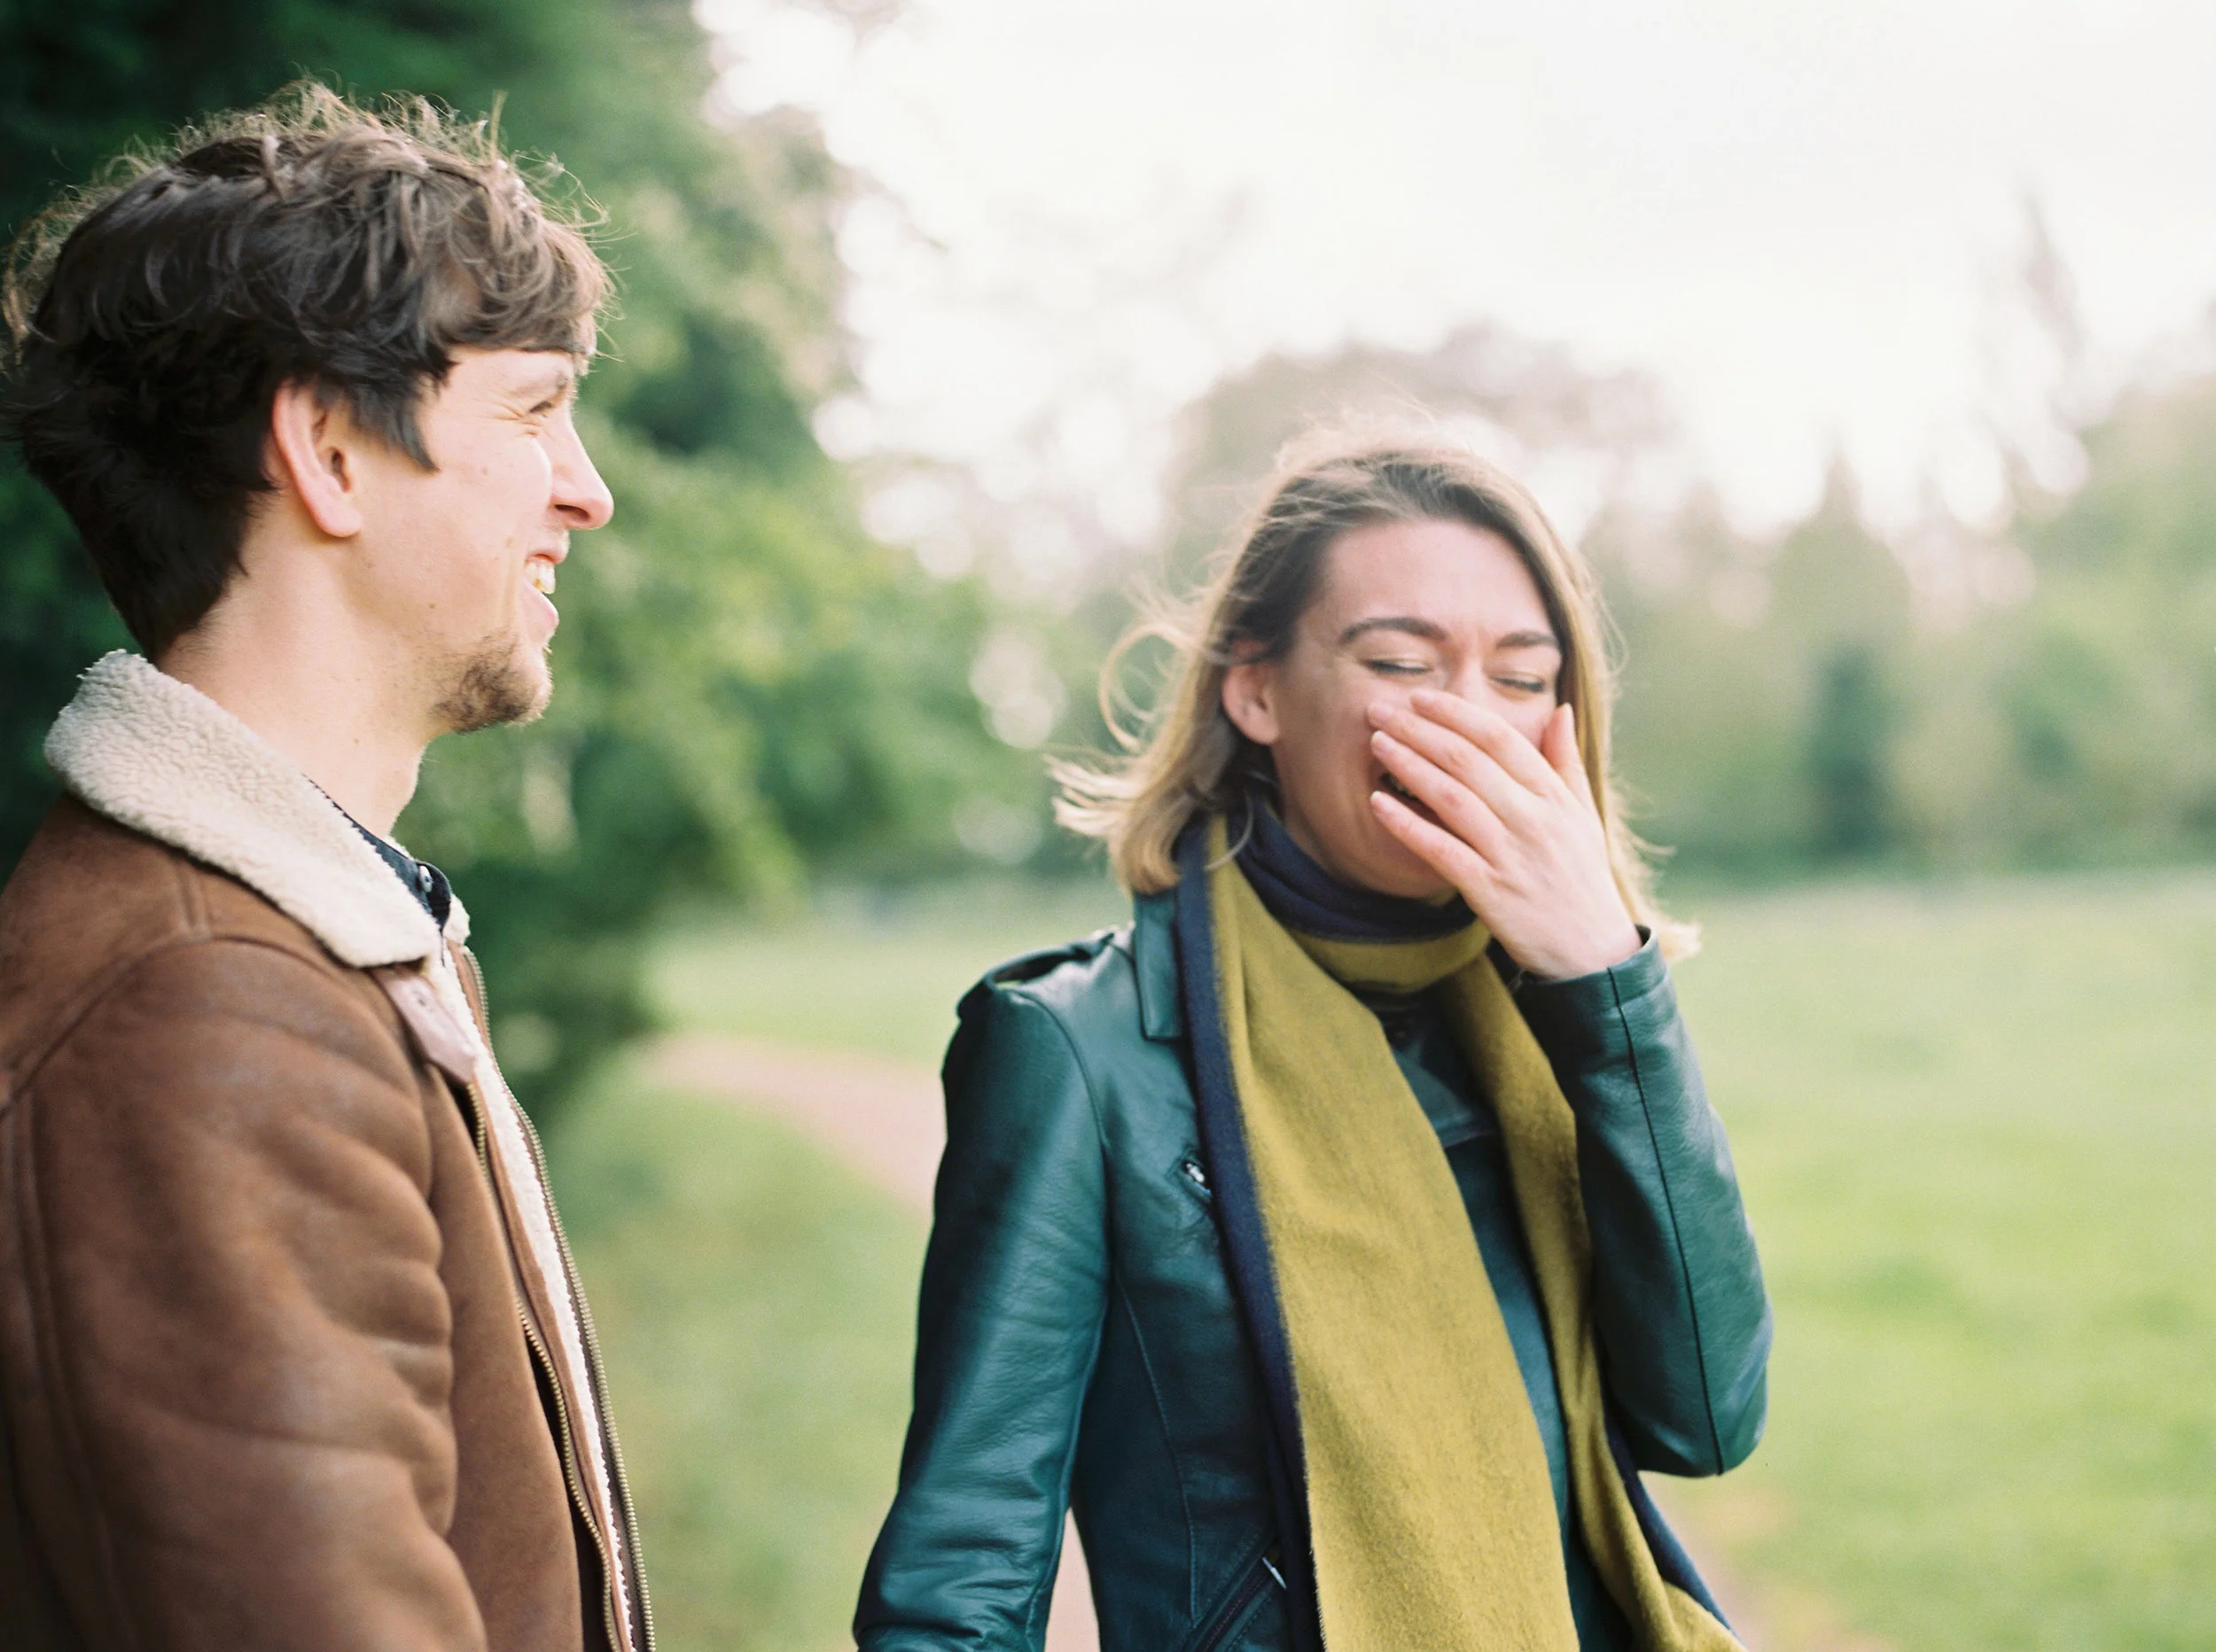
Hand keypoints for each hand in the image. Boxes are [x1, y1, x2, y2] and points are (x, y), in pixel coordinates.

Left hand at [1367, 692, 1641, 980]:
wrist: (1593, 952)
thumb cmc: (1582, 877)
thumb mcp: (1583, 815)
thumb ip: (1566, 761)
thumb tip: (1561, 709)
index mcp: (1553, 796)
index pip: (1500, 739)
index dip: (1456, 714)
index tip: (1421, 698)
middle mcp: (1532, 819)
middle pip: (1468, 761)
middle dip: (1420, 731)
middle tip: (1380, 712)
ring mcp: (1510, 855)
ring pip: (1451, 798)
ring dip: (1409, 766)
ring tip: (1377, 745)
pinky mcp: (1489, 892)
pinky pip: (1441, 851)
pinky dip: (1408, 826)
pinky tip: (1379, 804)